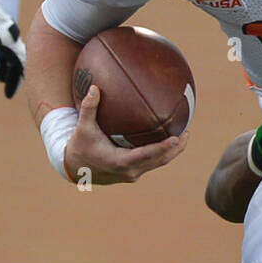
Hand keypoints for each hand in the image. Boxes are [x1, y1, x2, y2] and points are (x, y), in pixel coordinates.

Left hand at [0, 0, 24, 97]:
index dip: (15, 82)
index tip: (8, 94)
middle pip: (15, 57)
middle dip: (8, 73)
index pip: (20, 66)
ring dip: (1, 63)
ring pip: (6, 48)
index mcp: (12, 40)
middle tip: (2, 86)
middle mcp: (10, 32)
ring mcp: (1, 24)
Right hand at [64, 85, 187, 184]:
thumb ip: (89, 108)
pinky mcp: (133, 174)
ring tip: (183, 136)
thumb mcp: (83, 128)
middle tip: (186, 133)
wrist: (75, 169)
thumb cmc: (80, 147)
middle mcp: (130, 171)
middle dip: (175, 148)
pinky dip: (162, 153)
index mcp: (120, 161)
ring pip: (158, 163)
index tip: (176, 138)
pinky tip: (168, 140)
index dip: (163, 147)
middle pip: (160, 160)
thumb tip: (94, 88)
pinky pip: (152, 163)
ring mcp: (133, 174)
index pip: (147, 154)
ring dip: (172, 151)